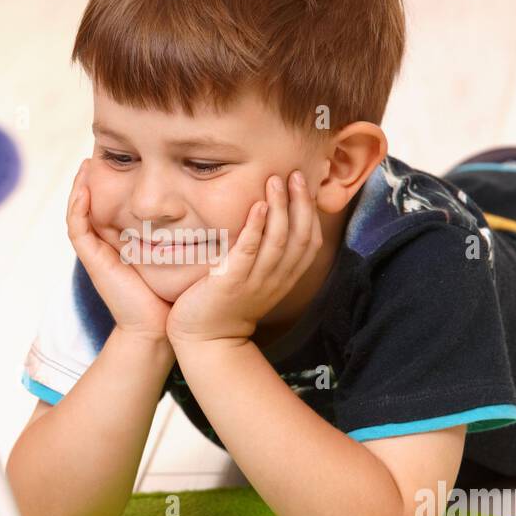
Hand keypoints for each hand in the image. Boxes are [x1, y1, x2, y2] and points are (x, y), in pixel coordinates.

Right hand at [66, 160, 172, 340]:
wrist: (163, 325)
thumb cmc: (175, 289)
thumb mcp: (181, 248)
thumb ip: (188, 227)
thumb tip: (211, 201)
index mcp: (124, 238)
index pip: (113, 202)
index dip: (114, 179)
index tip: (125, 155)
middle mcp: (108, 242)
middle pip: (92, 202)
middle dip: (94, 176)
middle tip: (97, 148)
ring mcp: (98, 251)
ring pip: (80, 211)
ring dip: (79, 186)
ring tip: (86, 162)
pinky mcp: (93, 260)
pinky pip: (78, 228)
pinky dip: (77, 207)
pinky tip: (84, 188)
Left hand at [165, 169, 323, 345]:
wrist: (206, 340)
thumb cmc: (226, 305)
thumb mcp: (254, 280)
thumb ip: (265, 256)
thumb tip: (268, 222)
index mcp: (283, 277)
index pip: (309, 242)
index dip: (310, 212)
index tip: (305, 185)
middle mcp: (275, 278)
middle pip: (299, 237)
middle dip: (300, 203)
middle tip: (295, 174)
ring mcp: (255, 281)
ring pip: (278, 241)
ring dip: (280, 208)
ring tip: (276, 181)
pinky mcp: (231, 282)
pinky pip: (248, 251)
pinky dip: (256, 228)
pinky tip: (257, 206)